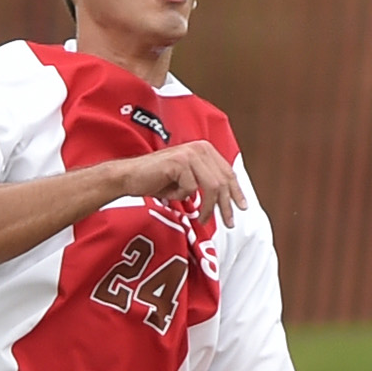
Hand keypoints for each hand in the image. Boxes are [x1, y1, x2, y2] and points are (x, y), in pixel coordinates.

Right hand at [115, 140, 246, 226]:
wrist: (129, 177)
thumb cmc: (157, 181)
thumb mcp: (187, 181)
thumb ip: (205, 183)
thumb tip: (227, 199)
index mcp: (204, 149)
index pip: (227, 172)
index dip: (236, 191)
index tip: (242, 208)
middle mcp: (200, 148)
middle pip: (223, 180)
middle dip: (226, 205)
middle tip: (228, 223)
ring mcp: (189, 153)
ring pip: (211, 186)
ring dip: (207, 207)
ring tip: (201, 219)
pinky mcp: (179, 162)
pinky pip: (190, 188)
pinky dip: (180, 197)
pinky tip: (169, 193)